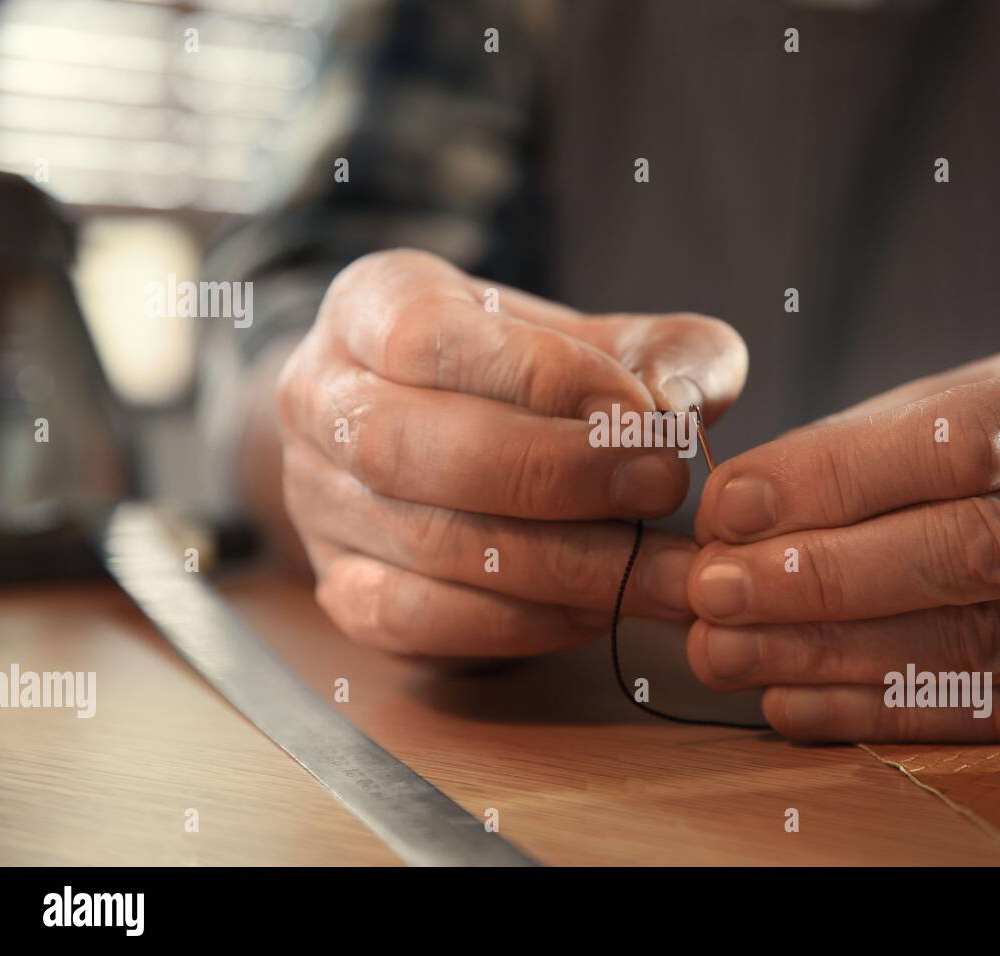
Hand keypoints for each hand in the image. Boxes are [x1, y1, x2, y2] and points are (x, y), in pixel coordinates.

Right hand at [277, 249, 745, 655]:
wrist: (441, 435)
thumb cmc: (528, 379)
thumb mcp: (600, 339)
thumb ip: (665, 354)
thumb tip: (681, 407)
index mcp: (372, 305)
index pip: (431, 338)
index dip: (543, 378)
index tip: (645, 415)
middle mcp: (321, 399)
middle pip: (412, 446)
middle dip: (554, 475)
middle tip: (661, 489)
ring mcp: (318, 500)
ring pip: (423, 540)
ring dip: (561, 565)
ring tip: (660, 570)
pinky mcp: (340, 586)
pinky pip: (416, 617)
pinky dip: (518, 622)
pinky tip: (596, 609)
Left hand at [687, 330, 999, 740]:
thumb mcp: (974, 390)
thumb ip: (866, 444)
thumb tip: (739, 510)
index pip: (973, 442)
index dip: (839, 478)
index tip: (732, 506)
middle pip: (982, 552)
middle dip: (828, 576)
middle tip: (717, 589)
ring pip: (985, 642)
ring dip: (837, 652)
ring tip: (732, 649)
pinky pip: (998, 715)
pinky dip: (883, 711)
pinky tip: (796, 700)